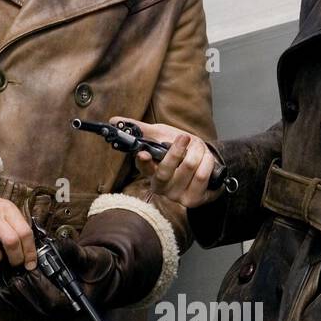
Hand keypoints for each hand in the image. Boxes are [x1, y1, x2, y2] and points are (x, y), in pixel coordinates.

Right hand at [109, 117, 224, 208]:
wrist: (203, 164)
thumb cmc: (179, 149)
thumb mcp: (161, 135)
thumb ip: (139, 129)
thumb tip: (113, 120)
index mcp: (149, 171)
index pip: (143, 167)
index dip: (143, 161)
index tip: (143, 153)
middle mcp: (160, 186)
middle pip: (167, 169)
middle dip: (177, 150)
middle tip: (184, 137)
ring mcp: (176, 195)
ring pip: (189, 168)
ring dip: (198, 152)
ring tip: (199, 148)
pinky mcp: (193, 199)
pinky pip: (202, 176)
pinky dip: (207, 162)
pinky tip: (206, 160)